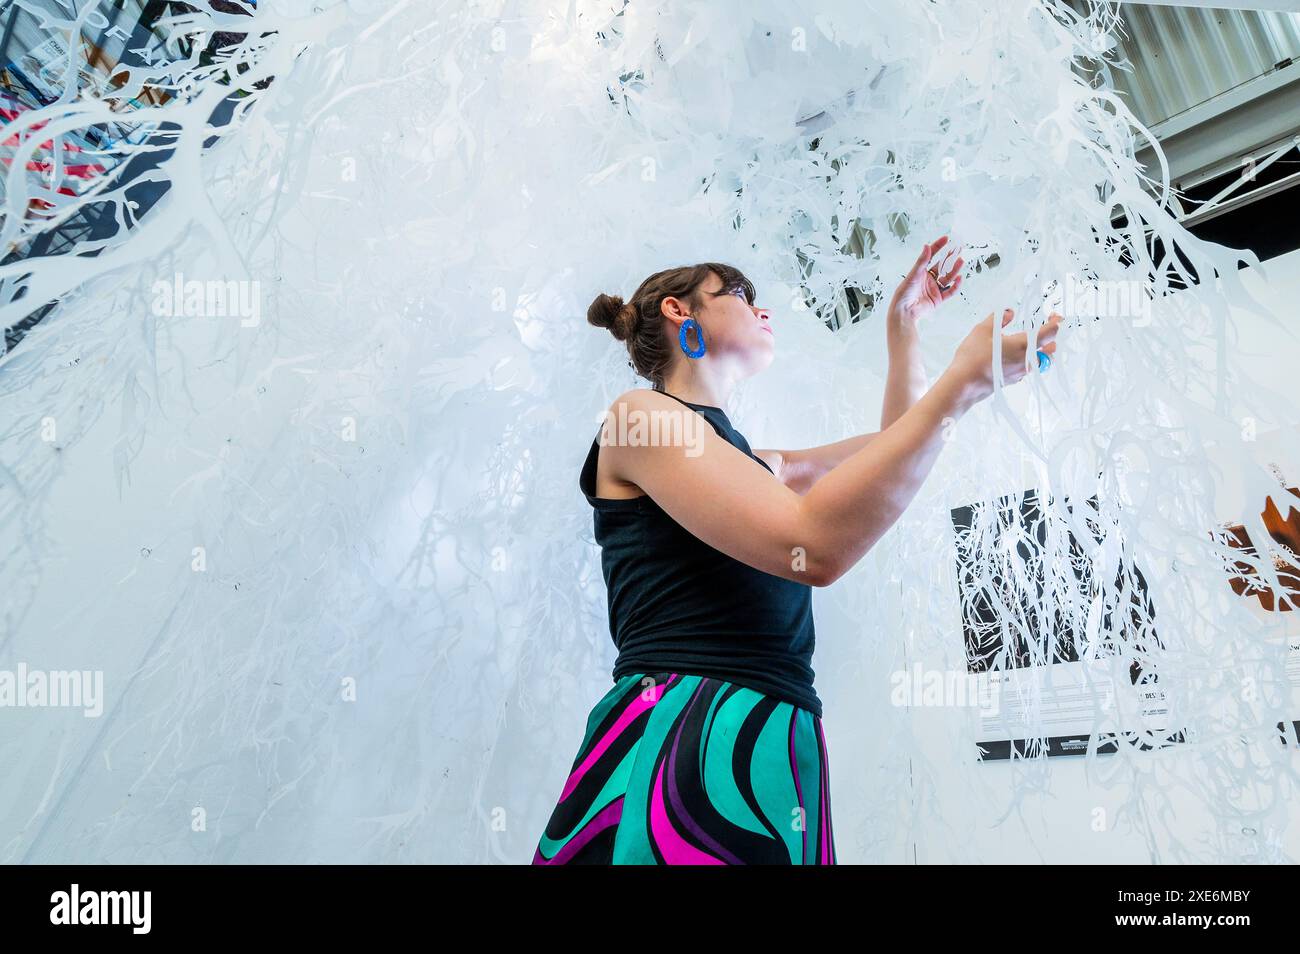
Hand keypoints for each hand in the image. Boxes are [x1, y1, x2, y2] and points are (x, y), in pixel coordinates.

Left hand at [889, 234, 963, 324]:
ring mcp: (934, 289)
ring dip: (954, 270)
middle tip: (959, 248)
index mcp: (920, 272)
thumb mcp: (913, 275)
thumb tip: (927, 246)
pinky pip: (949, 291)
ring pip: (947, 277)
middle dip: (950, 257)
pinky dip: (955, 286)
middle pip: (942, 266)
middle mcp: (928, 279)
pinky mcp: (938, 299)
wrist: (904, 311)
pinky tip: (959, 278)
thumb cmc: (904, 293)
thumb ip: (922, 261)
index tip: (946, 238)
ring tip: (961, 261)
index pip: (931, 256)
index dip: (938, 247)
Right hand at [944, 308, 1061, 405]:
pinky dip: (1028, 361)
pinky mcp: (1013, 380)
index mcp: (1023, 345)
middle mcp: (1027, 360)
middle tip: (1045, 330)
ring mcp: (1021, 373)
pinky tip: (1015, 357)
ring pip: (1040, 362)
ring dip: (1041, 352)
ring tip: (1031, 344)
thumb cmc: (973, 357)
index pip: (1050, 333)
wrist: (964, 384)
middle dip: (1051, 339)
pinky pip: (1027, 370)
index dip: (1056, 323)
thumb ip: (998, 318)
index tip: (1055, 317)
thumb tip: (1009, 312)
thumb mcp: (983, 330)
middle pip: (1050, 350)